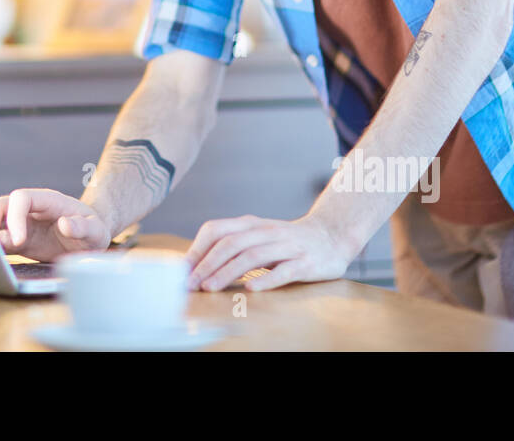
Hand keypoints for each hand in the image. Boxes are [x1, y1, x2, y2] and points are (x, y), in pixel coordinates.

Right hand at [0, 188, 111, 262]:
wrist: (89, 238)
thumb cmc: (93, 229)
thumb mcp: (95, 230)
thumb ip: (82, 227)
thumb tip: (65, 224)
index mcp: (47, 201)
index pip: (21, 198)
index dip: (15, 217)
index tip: (20, 240)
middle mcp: (29, 210)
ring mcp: (20, 224)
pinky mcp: (16, 241)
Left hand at [184, 215, 354, 291]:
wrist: (332, 235)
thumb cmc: (286, 241)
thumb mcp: (257, 236)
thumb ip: (232, 246)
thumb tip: (195, 265)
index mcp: (251, 224)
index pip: (217, 230)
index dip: (198, 249)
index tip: (182, 270)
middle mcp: (267, 231)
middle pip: (231, 243)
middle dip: (208, 264)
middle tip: (191, 284)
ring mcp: (287, 246)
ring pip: (253, 256)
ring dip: (228, 272)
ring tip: (211, 287)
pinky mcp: (306, 262)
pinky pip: (285, 270)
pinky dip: (267, 279)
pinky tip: (251, 288)